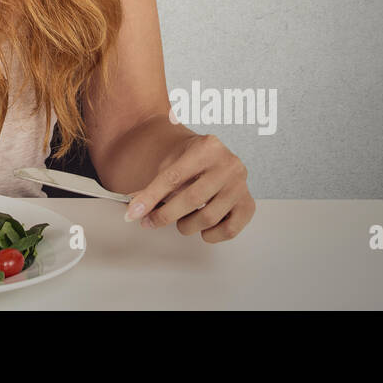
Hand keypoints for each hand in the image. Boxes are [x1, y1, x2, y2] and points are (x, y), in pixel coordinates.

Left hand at [123, 133, 253, 242]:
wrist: (211, 154)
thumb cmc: (189, 159)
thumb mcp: (169, 163)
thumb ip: (153, 187)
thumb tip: (134, 211)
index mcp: (207, 147)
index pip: (173, 177)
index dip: (150, 198)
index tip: (133, 213)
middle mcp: (228, 164)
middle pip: (191, 200)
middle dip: (166, 215)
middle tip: (152, 221)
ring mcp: (240, 185)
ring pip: (208, 218)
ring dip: (187, 226)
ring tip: (181, 221)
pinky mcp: (248, 203)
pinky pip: (229, 230)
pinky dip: (212, 235)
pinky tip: (203, 228)